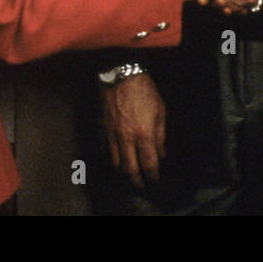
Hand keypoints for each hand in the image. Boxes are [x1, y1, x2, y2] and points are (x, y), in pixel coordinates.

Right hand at [101, 73, 164, 188]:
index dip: (153, 176)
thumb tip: (161, 154)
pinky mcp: (101, 130)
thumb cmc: (144, 90)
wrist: (120, 74)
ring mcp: (111, 136)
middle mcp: (126, 139)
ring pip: (115, 164)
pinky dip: (111, 161)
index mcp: (144, 134)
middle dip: (137, 182)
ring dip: (123, 174)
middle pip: (130, 170)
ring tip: (130, 177)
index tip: (156, 181)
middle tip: (142, 187)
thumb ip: (160, 135)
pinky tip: (116, 162)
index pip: (149, 164)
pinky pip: (104, 152)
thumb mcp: (160, 110)